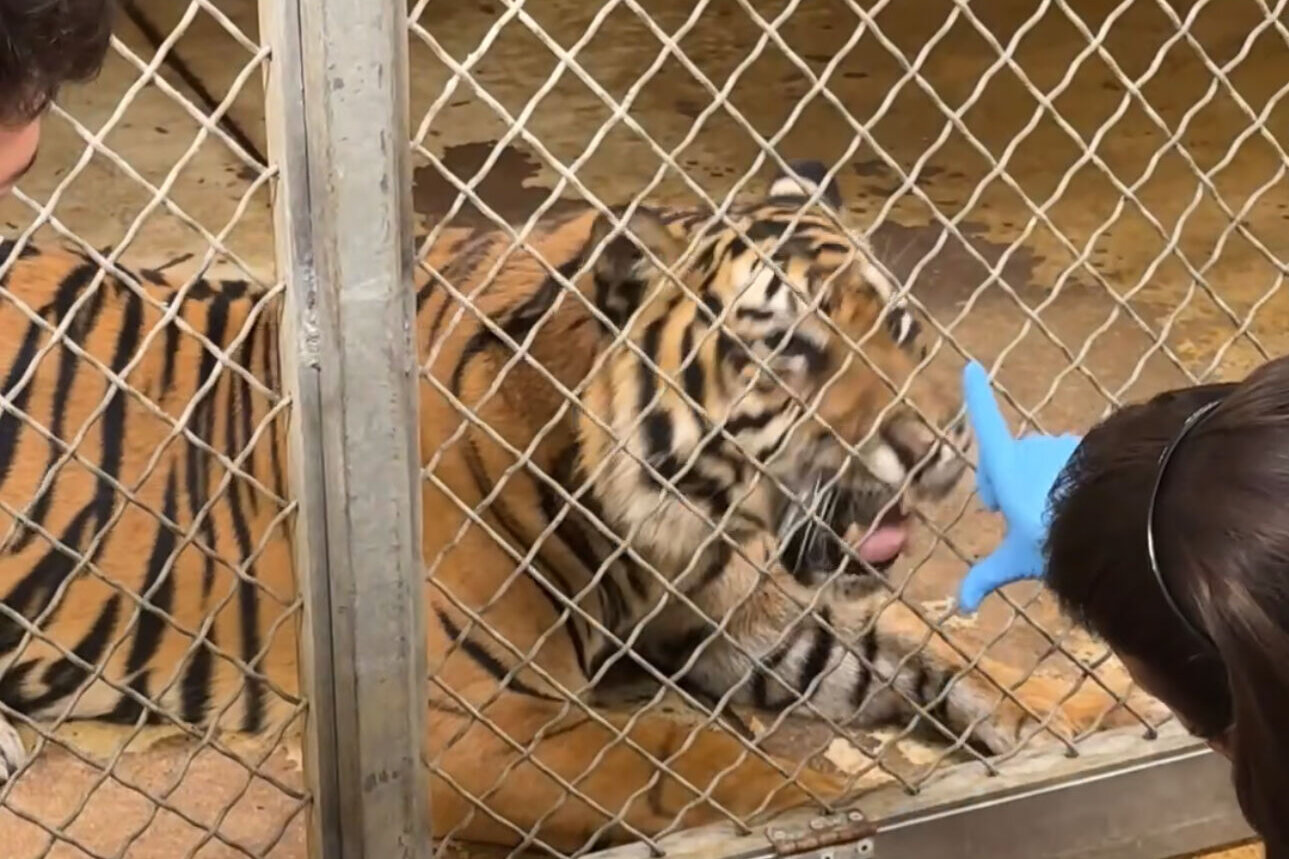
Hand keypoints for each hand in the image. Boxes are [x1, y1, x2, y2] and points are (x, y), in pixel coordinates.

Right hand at [958, 362, 1082, 612]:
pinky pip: (1073, 464)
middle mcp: (1032, 448)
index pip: (985, 424)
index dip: (975, 397)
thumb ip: (985, 577)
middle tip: (1014, 517)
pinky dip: (1071, 481)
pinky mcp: (1092, 451)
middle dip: (1006, 480)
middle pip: (1010, 460)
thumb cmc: (1055, 537)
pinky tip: (1084, 505)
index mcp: (1005, 465)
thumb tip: (961, 608)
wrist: (1113, 522)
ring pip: (1042, 463)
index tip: (971, 365)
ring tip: (1055, 519)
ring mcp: (1063, 447)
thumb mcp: (1017, 560)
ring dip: (1040, 483)